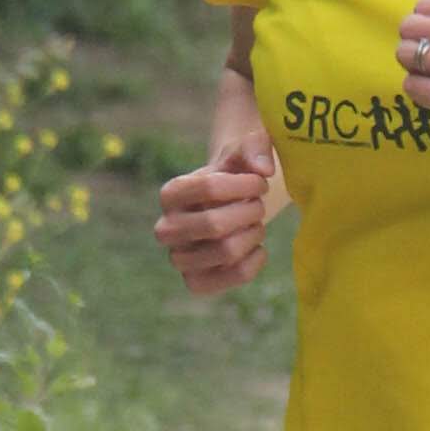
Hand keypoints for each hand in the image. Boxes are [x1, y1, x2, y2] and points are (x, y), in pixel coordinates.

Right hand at [154, 125, 276, 296]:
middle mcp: (166, 228)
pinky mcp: (196, 282)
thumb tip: (263, 170)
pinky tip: (257, 247)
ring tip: (257, 224)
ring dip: (254, 234)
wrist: (230, 205)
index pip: (208, 188)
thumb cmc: (235, 175)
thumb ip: (254, 148)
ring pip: (226, 252)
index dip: (246, 184)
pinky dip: (256, 261)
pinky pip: (235, 276)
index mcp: (171, 193)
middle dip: (250, 212)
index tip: (261, 181)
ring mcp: (178, 259)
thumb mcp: (243, 152)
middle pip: (215, 224)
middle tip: (259, 204)